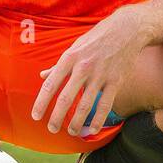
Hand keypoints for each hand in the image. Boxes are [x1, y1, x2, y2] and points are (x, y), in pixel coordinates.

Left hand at [31, 5, 150, 137]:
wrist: (127, 30)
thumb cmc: (97, 38)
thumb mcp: (75, 46)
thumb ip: (59, 65)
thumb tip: (42, 76)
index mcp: (70, 57)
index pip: (51, 85)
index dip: (41, 103)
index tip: (35, 116)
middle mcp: (83, 67)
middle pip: (66, 99)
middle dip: (56, 118)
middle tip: (51, 129)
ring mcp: (100, 75)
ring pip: (85, 105)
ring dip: (76, 122)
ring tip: (71, 132)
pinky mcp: (116, 81)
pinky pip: (105, 105)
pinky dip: (98, 120)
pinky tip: (92, 130)